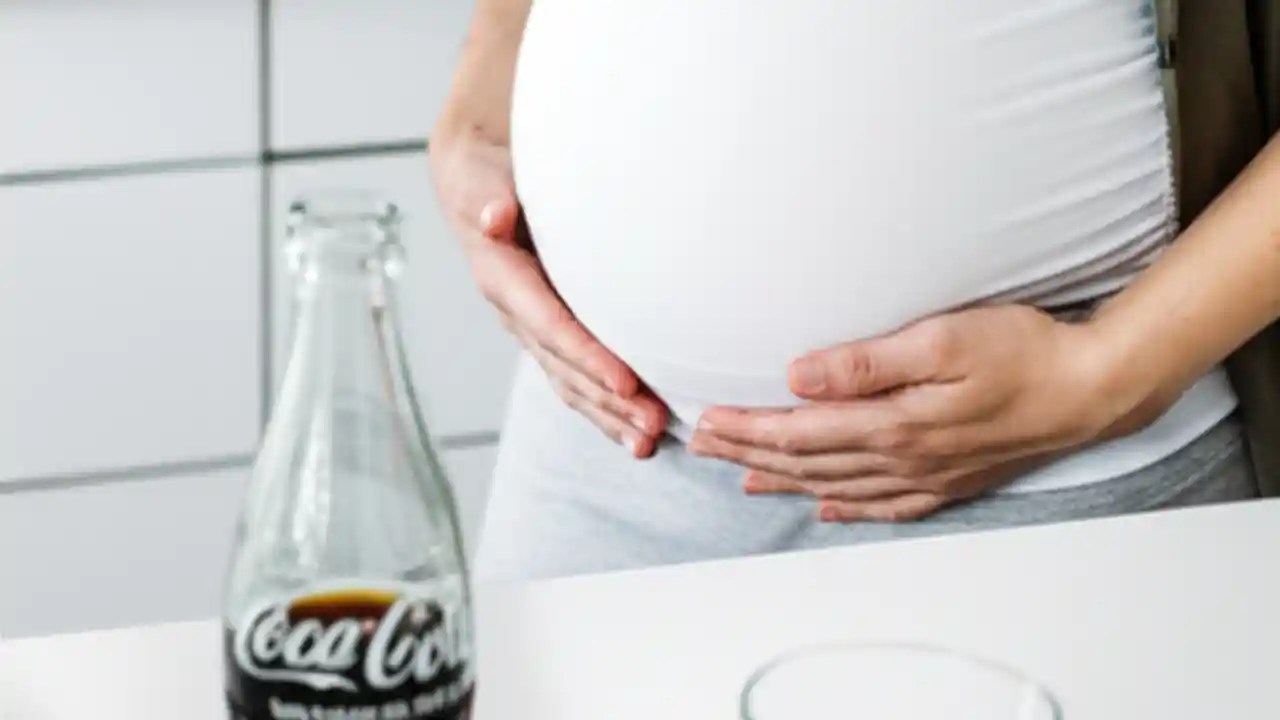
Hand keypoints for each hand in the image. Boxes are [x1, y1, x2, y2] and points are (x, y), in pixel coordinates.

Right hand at [429, 125, 667, 456]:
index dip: (588, 356)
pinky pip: (577, 377)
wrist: (474, 183)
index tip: (626, 383)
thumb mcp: (482, 179)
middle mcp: (517, 314)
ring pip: (572, 383)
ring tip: (649, 443)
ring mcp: (534, 330)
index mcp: (503, 280)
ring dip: (610, 416)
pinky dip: (606, 406)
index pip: (551, 326)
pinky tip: (635, 429)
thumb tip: (493, 217)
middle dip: (609, 402)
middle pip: (566, 369)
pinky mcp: (551, 334)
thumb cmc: (487, 177)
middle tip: (653, 427)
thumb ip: (489, 199)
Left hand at [688, 305, 1169, 520]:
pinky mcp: (949, 481)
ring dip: (785, 480)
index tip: (706, 419)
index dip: (746, 427)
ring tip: (745, 476)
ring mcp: (926, 476)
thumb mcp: (941, 340)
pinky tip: (827, 508)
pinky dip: (846, 507)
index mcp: (892, 423)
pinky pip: (883, 505)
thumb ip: (864, 364)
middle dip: (749, 452)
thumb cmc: (1021, 351)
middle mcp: (901, 458)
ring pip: (836, 485)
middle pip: (807, 461)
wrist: (1091, 390)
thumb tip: (797, 376)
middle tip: (704, 444)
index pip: (798, 431)